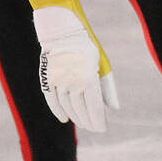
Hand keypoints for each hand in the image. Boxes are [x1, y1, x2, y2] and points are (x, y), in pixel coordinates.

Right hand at [33, 5, 116, 131]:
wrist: (61, 31)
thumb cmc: (86, 48)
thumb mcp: (102, 64)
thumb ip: (108, 88)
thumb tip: (114, 109)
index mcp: (89, 78)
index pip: (95, 108)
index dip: (99, 121)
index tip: (103, 128)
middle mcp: (73, 82)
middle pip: (81, 110)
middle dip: (89, 121)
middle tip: (94, 127)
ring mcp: (58, 81)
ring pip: (67, 106)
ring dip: (76, 117)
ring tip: (83, 122)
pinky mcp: (47, 80)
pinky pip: (52, 100)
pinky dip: (58, 111)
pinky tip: (65, 119)